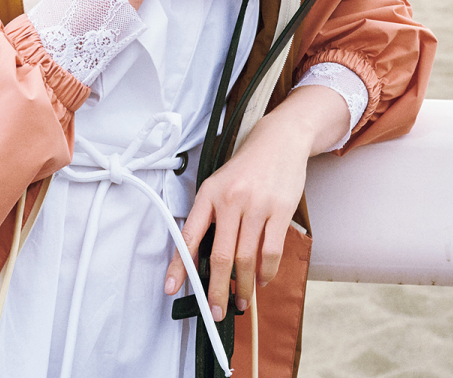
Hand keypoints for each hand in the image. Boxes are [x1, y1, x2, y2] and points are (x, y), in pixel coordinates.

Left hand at [164, 85, 350, 316]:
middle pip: (220, 256)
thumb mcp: (220, 184)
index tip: (171, 289)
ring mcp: (257, 205)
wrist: (280, 140)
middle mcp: (231, 199)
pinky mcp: (281, 210)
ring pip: (247, 259)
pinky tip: (263, 279)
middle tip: (216, 312)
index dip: (179, 265)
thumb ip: (212, 217)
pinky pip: (272, 251)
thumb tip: (205, 261)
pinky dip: (267, 272)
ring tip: (242, 301)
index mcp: (209, 193)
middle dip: (217, 290)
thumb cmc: (246, 168)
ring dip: (245, 287)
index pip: (189, 234)